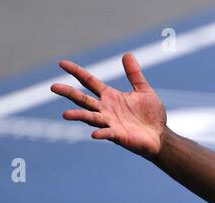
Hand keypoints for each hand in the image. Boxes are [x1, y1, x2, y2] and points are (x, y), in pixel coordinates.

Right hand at [51, 52, 166, 158]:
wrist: (161, 136)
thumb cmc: (151, 115)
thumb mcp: (144, 91)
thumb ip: (134, 74)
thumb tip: (127, 54)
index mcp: (110, 96)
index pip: (89, 81)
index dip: (76, 72)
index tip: (61, 63)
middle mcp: (105, 109)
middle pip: (83, 99)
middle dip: (68, 93)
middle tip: (53, 87)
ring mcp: (110, 123)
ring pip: (90, 117)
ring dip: (78, 116)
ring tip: (65, 115)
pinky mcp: (119, 136)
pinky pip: (107, 134)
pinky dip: (101, 133)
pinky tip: (94, 134)